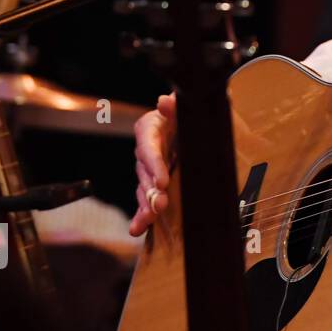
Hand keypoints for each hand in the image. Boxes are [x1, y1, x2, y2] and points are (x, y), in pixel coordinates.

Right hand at [129, 93, 177, 235]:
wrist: (194, 122)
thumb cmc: (189, 114)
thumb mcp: (186, 106)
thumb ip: (177, 104)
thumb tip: (165, 101)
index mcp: (151, 128)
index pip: (148, 146)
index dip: (153, 164)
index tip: (162, 181)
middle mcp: (146, 149)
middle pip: (144, 171)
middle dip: (151, 190)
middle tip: (161, 204)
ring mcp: (148, 168)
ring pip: (142, 188)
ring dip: (145, 205)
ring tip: (148, 219)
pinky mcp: (153, 182)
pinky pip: (145, 199)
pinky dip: (142, 215)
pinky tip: (137, 229)